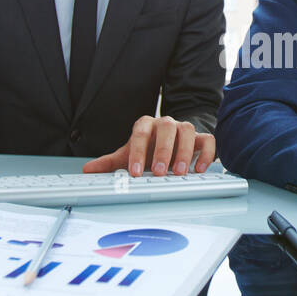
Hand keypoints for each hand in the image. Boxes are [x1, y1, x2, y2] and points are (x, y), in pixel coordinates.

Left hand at [81, 115, 216, 176]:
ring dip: (184, 152)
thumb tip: (88, 169)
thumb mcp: (129, 155)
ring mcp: (185, 129)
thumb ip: (110, 162)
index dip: (137, 151)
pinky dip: (206, 154)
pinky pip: (208, 140)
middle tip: (158, 172)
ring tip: (179, 172)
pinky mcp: (201, 138)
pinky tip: (199, 170)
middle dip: (163, 150)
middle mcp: (166, 123)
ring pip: (188, 131)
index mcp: (146, 125)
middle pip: (167, 127)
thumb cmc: (148, 149)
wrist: (170, 143)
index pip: (141, 132)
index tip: (134, 171)